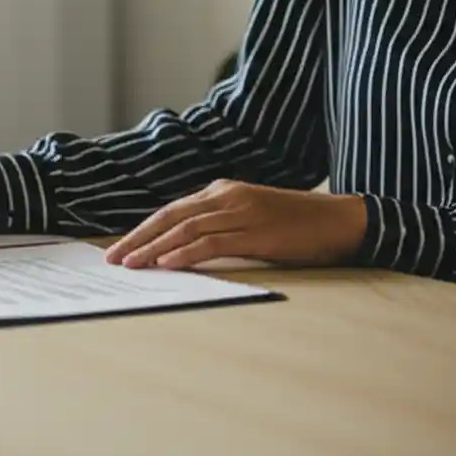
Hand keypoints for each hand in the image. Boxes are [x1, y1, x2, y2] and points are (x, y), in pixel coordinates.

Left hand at [104, 179, 366, 269]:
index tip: (120, 248)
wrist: (341, 221)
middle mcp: (227, 196)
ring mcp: (241, 212)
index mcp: (222, 191)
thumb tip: (182, 250)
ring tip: (132, 264)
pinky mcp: (256, 232)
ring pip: (186, 229)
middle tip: (114, 258)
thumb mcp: (250, 219)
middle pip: (170, 217)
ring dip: (154, 248)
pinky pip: (213, 242)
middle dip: (138, 238)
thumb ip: (219, 227)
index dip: (143, 230)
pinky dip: (186, 253)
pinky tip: (167, 264)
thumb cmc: (296, 226)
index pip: (172, 210)